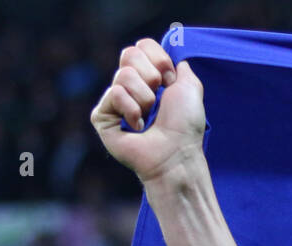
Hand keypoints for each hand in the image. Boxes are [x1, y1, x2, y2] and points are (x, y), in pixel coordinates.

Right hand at [90, 38, 206, 185]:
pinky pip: (114, 94)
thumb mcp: (190, 87)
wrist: (177, 152)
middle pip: (129, 54)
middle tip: (159, 101)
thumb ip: (180, 65)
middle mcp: (129, 85)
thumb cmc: (185, 125)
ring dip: (145, 98)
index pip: (141, 46)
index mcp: (148, 76)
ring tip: (150, 117)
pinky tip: (137, 127)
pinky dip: (131, 110)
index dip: (159, 60)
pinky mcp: (102, 116)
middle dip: (152, 77)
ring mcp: (114, 100)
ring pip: (123, 75)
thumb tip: (172, 54)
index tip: (170, 81)